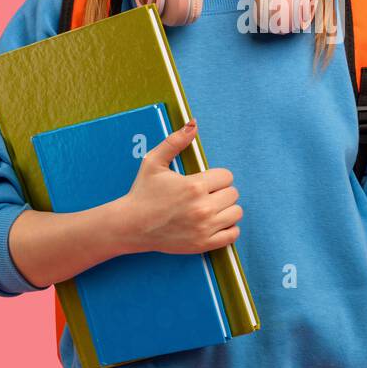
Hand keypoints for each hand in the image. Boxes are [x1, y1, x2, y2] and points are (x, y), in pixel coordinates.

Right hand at [120, 118, 242, 254]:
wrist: (130, 226)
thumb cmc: (142, 193)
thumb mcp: (153, 162)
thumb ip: (175, 141)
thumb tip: (193, 124)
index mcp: (194, 186)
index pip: (227, 176)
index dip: (216, 177)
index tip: (204, 181)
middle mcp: (202, 208)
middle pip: (233, 194)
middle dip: (220, 191)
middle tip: (205, 194)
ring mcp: (204, 228)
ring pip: (236, 212)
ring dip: (226, 209)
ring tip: (210, 207)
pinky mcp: (203, 244)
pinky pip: (233, 234)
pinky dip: (228, 228)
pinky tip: (214, 222)